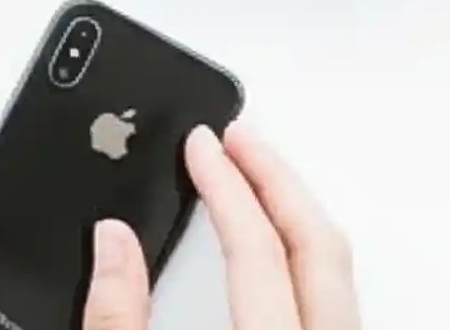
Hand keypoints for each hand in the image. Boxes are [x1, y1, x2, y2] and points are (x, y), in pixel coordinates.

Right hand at [82, 124, 360, 329]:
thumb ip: (116, 318)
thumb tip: (113, 241)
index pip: (258, 251)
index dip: (227, 187)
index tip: (202, 145)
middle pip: (319, 246)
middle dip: (275, 179)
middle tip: (237, 138)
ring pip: (336, 268)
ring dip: (294, 210)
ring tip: (254, 174)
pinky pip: (333, 291)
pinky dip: (303, 249)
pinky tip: (271, 238)